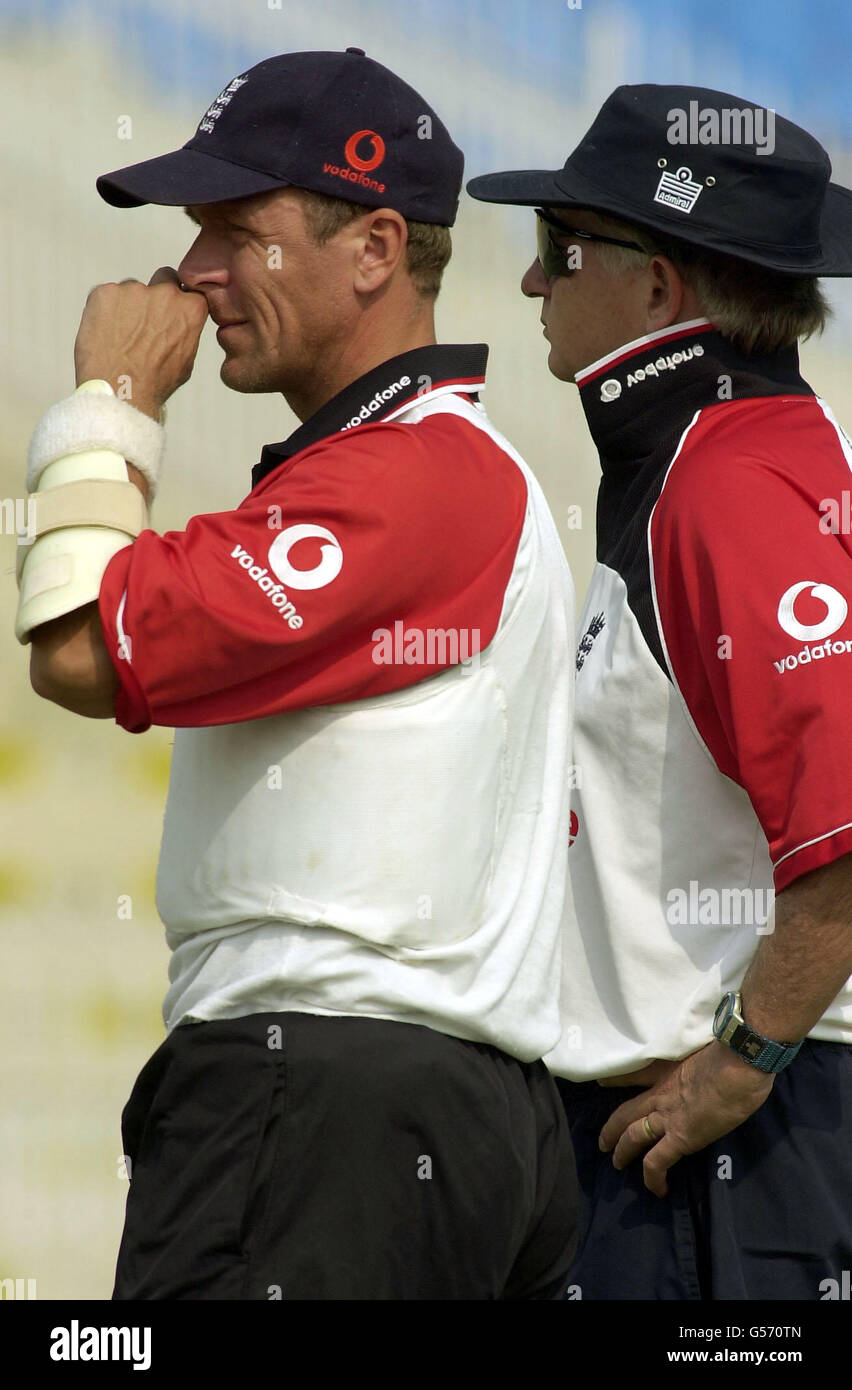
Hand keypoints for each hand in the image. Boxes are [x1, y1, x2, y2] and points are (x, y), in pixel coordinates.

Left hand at [74, 267, 207, 420]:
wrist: (120, 390)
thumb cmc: (153, 383)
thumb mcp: (186, 362)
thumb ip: (186, 333)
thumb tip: (180, 327)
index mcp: (190, 309)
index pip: (190, 291)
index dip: (180, 301)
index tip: (171, 312)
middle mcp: (165, 293)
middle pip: (164, 279)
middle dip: (157, 295)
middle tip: (144, 320)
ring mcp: (133, 290)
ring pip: (132, 289)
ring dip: (127, 305)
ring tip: (120, 336)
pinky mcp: (105, 292)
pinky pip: (106, 295)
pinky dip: (104, 310)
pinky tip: (104, 334)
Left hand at [598, 1041, 773, 1196]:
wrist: (739, 1062)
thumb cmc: (734, 1053)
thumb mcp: (707, 1053)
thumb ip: (703, 1064)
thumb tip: (716, 1067)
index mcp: (668, 1072)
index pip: (636, 1074)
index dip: (617, 1079)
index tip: (602, 1082)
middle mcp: (661, 1094)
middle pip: (626, 1112)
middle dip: (612, 1128)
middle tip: (603, 1142)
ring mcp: (668, 1116)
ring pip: (632, 1136)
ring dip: (622, 1151)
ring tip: (617, 1163)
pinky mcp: (680, 1137)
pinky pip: (657, 1161)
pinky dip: (653, 1177)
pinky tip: (657, 1189)